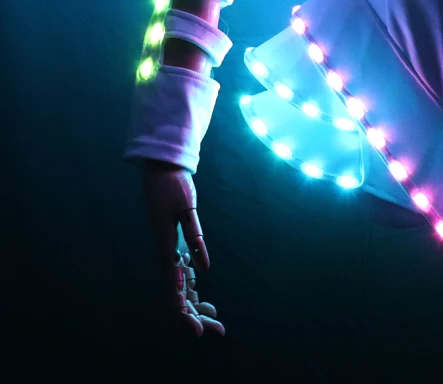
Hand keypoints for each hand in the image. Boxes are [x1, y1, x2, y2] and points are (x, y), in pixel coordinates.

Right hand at [143, 161, 224, 336]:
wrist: (163, 171)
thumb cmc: (174, 188)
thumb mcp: (187, 210)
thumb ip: (195, 237)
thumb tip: (204, 268)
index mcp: (167, 252)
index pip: (175, 292)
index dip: (185, 315)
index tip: (198, 332)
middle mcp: (167, 258)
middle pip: (180, 298)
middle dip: (196, 318)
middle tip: (219, 331)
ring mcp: (170, 255)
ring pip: (182, 291)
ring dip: (197, 309)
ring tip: (217, 323)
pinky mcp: (176, 248)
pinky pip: (184, 279)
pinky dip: (195, 293)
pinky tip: (207, 302)